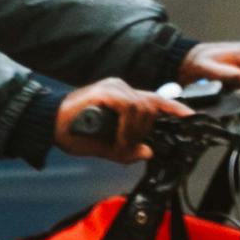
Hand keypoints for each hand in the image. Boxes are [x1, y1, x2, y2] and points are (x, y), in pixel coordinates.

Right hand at [55, 77, 184, 161]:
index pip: (156, 100)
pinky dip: (127, 127)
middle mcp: (121, 88)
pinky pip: (129, 108)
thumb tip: (147, 152)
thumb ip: (127, 150)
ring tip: (120, 145)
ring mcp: (114, 87)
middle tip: (130, 146)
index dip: (175, 108)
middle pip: (152, 105)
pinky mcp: (106, 92)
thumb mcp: (106, 146)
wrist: (48, 125)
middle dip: (147, 130)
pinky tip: (118, 138)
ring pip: (143, 108)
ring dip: (136, 132)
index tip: (192, 117)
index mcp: (123, 97)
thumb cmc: (74, 133)